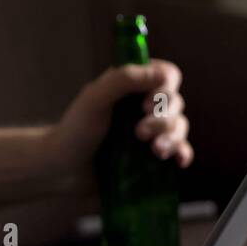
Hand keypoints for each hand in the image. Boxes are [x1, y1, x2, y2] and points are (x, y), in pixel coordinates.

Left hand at [48, 59, 193, 192]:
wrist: (63, 170)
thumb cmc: (75, 130)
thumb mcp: (94, 98)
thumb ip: (123, 79)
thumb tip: (162, 74)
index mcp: (132, 86)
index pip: (167, 75)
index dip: (165, 87)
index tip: (146, 104)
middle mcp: (144, 107)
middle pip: (175, 103)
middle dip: (163, 119)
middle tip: (139, 133)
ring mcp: (151, 133)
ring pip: (180, 127)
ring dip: (172, 138)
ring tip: (154, 151)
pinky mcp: (153, 158)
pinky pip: (179, 151)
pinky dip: (183, 153)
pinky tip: (179, 161)